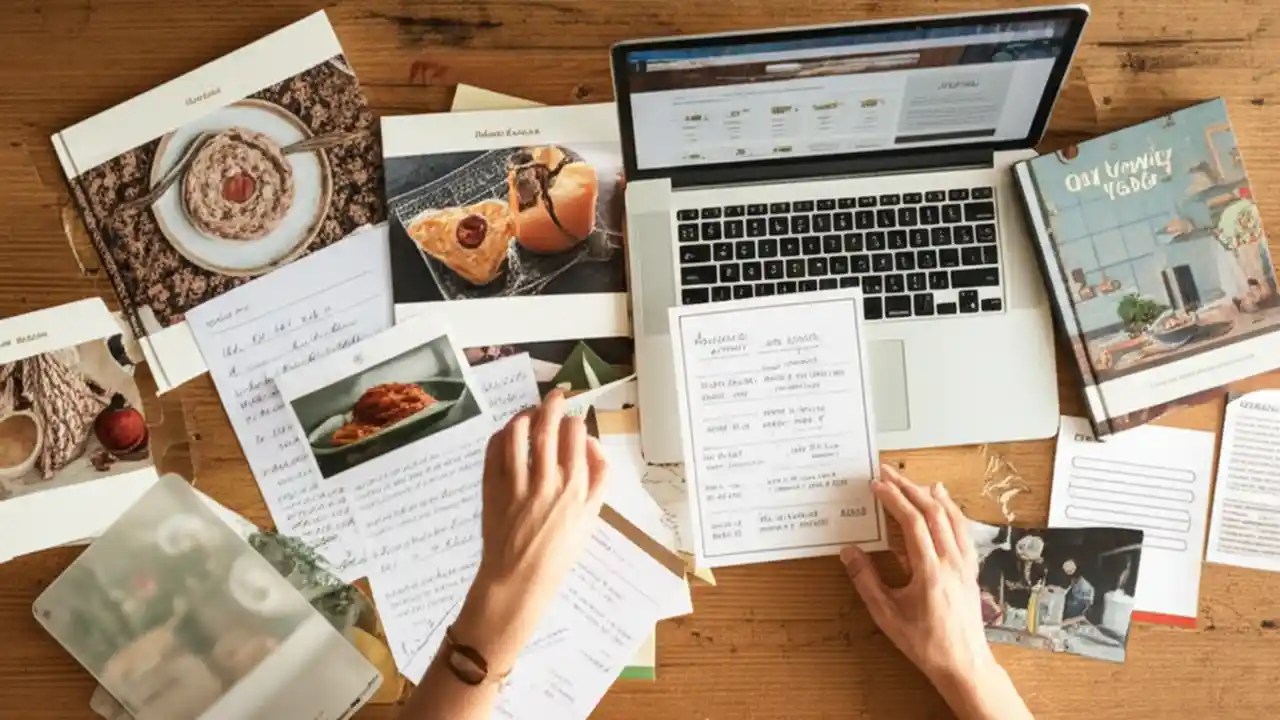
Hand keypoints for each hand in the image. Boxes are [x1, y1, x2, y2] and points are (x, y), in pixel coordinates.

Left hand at [452, 391, 608, 670]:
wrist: (520, 579)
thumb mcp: (592, 515)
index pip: (576, 434)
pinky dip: (502, 435)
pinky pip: (494, 449)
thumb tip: (591, 442)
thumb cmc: (560, 550)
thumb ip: (598, 476)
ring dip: (524, 415)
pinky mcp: (491, 488)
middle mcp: (546, 481)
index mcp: (575, 488)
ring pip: (518, 431)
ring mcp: (516, 483)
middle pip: (548, 425)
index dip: (576, 420)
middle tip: (555, 396)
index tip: (574, 420)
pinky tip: (508, 434)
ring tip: (529, 413)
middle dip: (553, 403)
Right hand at [840, 465, 1030, 719]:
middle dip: (909, 489)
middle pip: (933, 512)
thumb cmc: (925, 643)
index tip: (877, 486)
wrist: (963, 664)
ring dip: (932, 496)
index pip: (913, 522)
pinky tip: (947, 506)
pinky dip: (953, 512)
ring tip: (916, 482)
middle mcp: (952, 562)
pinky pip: (964, 531)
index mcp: (930, 571)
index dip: (894, 500)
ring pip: (952, 518)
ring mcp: (965, 565)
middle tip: (889, 474)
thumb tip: (850, 552)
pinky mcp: (970, 570)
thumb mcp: (887, 615)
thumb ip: (867, 581)